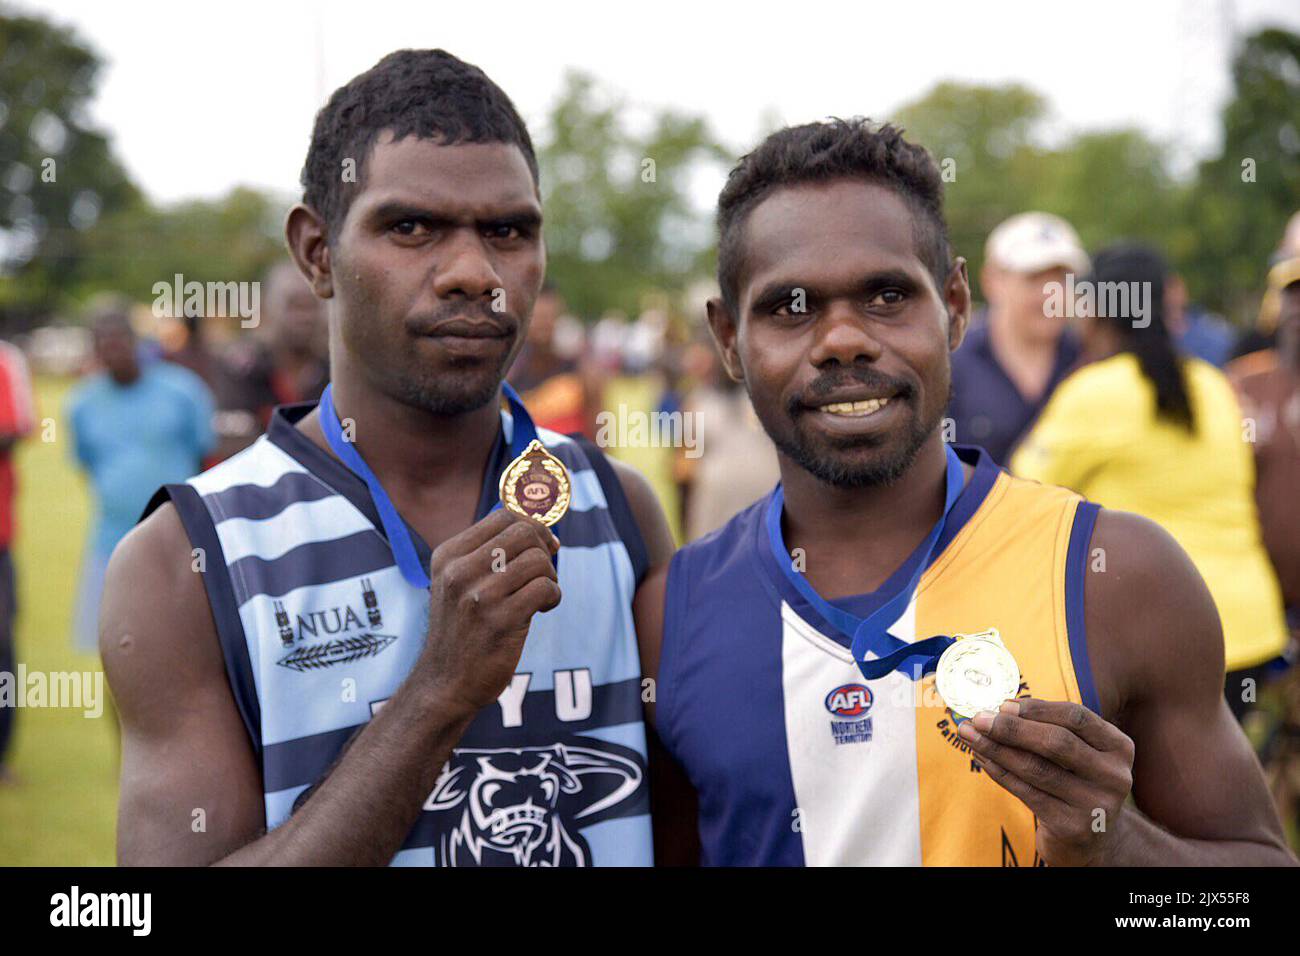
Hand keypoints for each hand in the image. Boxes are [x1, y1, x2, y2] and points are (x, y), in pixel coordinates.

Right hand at [419, 508, 560, 715]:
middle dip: (544, 550)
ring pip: (537, 560)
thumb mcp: (459, 584)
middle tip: (543, 573)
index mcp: (448, 555)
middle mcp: (459, 571)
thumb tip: (544, 531)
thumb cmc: (462, 630)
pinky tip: (542, 609)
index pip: (504, 516)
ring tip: (541, 595)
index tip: (542, 546)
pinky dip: (553, 596)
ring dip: (550, 576)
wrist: (444, 684)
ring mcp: (478, 596)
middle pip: (524, 532)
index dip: (532, 526)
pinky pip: (545, 588)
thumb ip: (491, 554)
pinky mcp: (500, 621)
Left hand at [957, 698, 1134, 865]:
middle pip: (1057, 742)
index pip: (1077, 717)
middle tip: (978, 718)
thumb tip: (1002, 708)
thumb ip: (1048, 728)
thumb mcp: (1077, 753)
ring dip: (996, 748)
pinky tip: (982, 758)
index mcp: (1119, 747)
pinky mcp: (1072, 827)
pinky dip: (999, 772)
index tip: (1002, 704)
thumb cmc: (1076, 782)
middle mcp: (1114, 776)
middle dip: (1011, 728)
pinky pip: (1026, 792)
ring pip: (1036, 768)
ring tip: (969, 735)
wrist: (1091, 839)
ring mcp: (1095, 804)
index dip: (1037, 708)